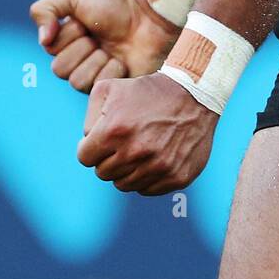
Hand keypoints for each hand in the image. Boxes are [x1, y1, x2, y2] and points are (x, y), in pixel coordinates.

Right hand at [30, 0, 180, 91]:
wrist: (151, 15)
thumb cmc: (115, 3)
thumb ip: (46, 9)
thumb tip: (42, 40)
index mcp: (67, 40)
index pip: (50, 49)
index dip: (69, 35)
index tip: (85, 23)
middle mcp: (79, 61)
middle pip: (61, 69)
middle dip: (83, 48)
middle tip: (100, 37)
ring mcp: (96, 77)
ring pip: (77, 82)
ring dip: (98, 60)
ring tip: (114, 49)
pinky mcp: (113, 90)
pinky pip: (99, 90)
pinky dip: (112, 72)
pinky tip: (123, 62)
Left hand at [77, 72, 217, 194]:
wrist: (193, 94)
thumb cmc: (148, 91)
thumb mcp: (109, 89)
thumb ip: (88, 117)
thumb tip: (87, 142)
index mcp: (114, 130)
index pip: (85, 158)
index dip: (91, 147)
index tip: (104, 138)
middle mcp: (135, 152)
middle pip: (103, 173)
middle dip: (108, 158)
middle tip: (124, 141)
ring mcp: (157, 167)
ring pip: (124, 184)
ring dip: (127, 169)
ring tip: (139, 148)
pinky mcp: (176, 177)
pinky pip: (147, 189)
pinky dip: (146, 177)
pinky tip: (153, 157)